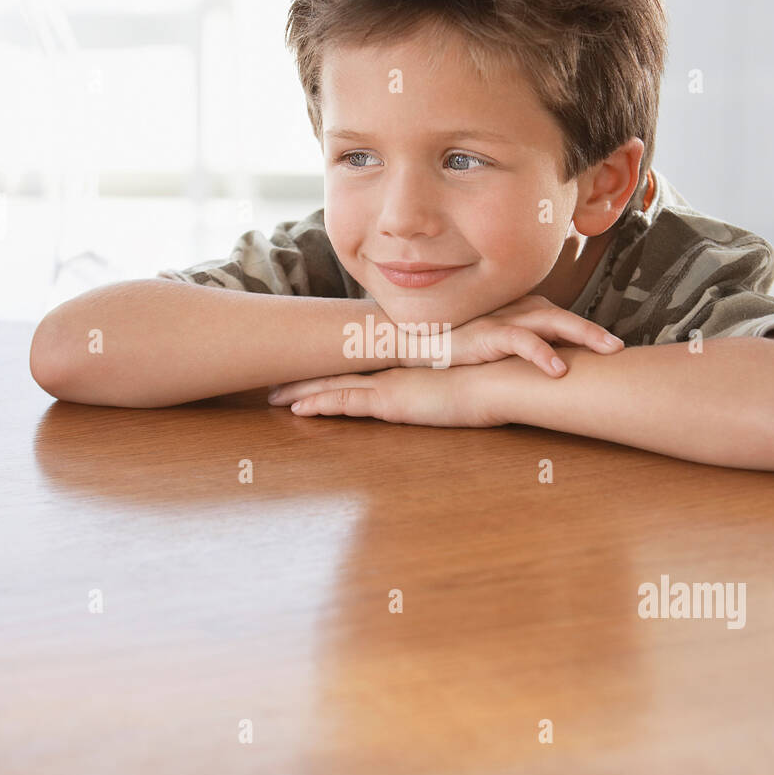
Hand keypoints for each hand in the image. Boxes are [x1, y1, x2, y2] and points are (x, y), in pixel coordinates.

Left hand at [267, 363, 506, 427]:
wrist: (501, 378)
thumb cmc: (495, 379)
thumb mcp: (469, 381)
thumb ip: (457, 380)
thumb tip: (459, 385)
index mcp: (408, 366)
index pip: (363, 364)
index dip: (335, 364)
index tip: (313, 364)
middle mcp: (392, 371)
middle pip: (339, 371)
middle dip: (305, 375)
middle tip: (276, 378)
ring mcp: (389, 384)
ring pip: (333, 386)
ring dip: (301, 391)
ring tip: (272, 396)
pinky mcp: (391, 401)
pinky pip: (346, 402)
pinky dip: (319, 404)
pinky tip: (296, 411)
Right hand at [399, 294, 622, 376]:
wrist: (416, 343)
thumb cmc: (459, 347)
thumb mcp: (497, 346)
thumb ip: (523, 349)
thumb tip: (554, 369)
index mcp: (522, 312)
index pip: (563, 320)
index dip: (589, 334)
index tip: (614, 351)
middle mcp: (517, 310)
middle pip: (565, 317)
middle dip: (596, 332)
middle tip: (622, 349)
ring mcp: (503, 320)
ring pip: (552, 322)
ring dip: (584, 335)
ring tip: (610, 350)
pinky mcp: (488, 335)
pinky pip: (521, 341)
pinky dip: (543, 353)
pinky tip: (559, 369)